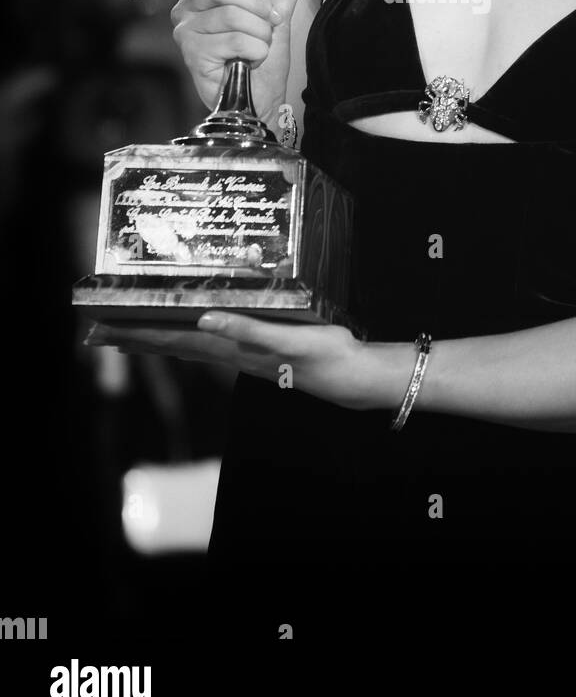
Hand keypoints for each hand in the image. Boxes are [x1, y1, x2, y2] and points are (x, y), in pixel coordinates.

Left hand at [85, 314, 380, 410]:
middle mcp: (234, 354)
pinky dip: (189, 337)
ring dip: (159, 340)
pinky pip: (211, 342)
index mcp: (235, 348)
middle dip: (138, 339)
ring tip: (131, 334)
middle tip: (99, 332)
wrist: (355, 377)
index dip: (142, 335)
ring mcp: (245, 355)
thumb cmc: (326, 355)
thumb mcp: (290, 339)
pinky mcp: (258, 351)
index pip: (177, 340)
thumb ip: (248, 330)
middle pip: (175, 345)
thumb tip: (205, 319)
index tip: (106, 330)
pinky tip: (190, 331)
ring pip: (190, 345)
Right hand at [161, 0, 326, 117]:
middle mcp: (187, 8)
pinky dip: (254, 51)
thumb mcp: (280, 8)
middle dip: (258, 8)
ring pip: (234, 15)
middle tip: (264, 26)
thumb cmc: (264, 56)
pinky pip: (235, 39)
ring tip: (255, 49)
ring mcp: (186, 30)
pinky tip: (247, 62)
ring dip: (259, 35)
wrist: (265, 95)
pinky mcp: (192, 52)